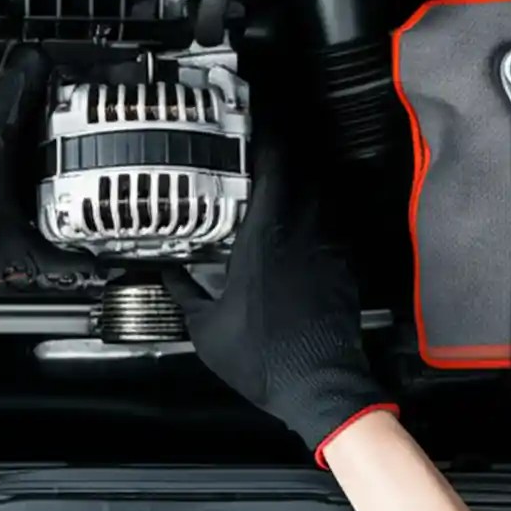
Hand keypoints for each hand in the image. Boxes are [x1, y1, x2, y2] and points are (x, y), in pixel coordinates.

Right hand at [164, 136, 397, 467]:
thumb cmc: (265, 359)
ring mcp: (328, 250)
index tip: (252, 126)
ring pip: (319, 198)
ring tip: (278, 184)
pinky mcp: (342, 269)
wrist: (319, 385)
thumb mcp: (207, 328)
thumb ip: (184, 294)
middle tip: (262, 150)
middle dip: (283, 156)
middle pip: (302, 172)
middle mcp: (302, 234)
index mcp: (265, 238)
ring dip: (301, 186)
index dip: (266, 139)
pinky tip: (299, 231)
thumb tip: (168, 276)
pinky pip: (330, 228)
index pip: (274, 167)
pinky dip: (314, 220)